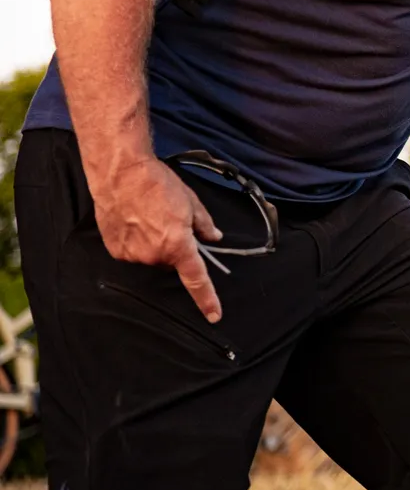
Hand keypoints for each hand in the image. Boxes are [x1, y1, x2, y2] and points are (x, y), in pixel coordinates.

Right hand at [92, 153, 224, 321]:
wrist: (122, 174)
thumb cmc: (159, 185)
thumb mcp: (191, 203)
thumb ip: (204, 226)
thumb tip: (213, 239)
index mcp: (177, 246)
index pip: (196, 279)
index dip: (207, 298)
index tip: (214, 315)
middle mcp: (153, 255)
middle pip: (171, 262)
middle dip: (176, 247)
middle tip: (171, 222)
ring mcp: (132, 255)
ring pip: (152, 257)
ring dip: (155, 243)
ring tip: (149, 216)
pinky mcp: (115, 250)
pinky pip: (134, 252)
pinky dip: (137, 241)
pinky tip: (134, 221)